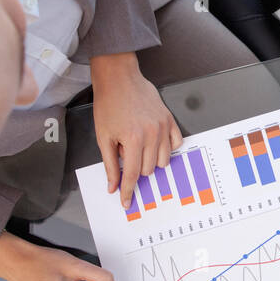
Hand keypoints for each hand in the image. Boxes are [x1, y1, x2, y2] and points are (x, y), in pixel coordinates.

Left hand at [91, 52, 182, 208]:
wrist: (119, 78)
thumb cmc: (109, 104)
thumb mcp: (103, 137)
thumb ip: (110, 164)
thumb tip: (113, 185)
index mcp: (133, 139)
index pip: (133, 174)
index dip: (128, 191)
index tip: (127, 202)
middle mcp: (151, 134)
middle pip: (149, 170)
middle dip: (137, 166)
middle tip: (125, 149)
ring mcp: (163, 127)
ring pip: (163, 160)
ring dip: (151, 159)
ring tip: (138, 144)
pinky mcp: (170, 120)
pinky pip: (176, 144)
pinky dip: (166, 148)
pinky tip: (154, 141)